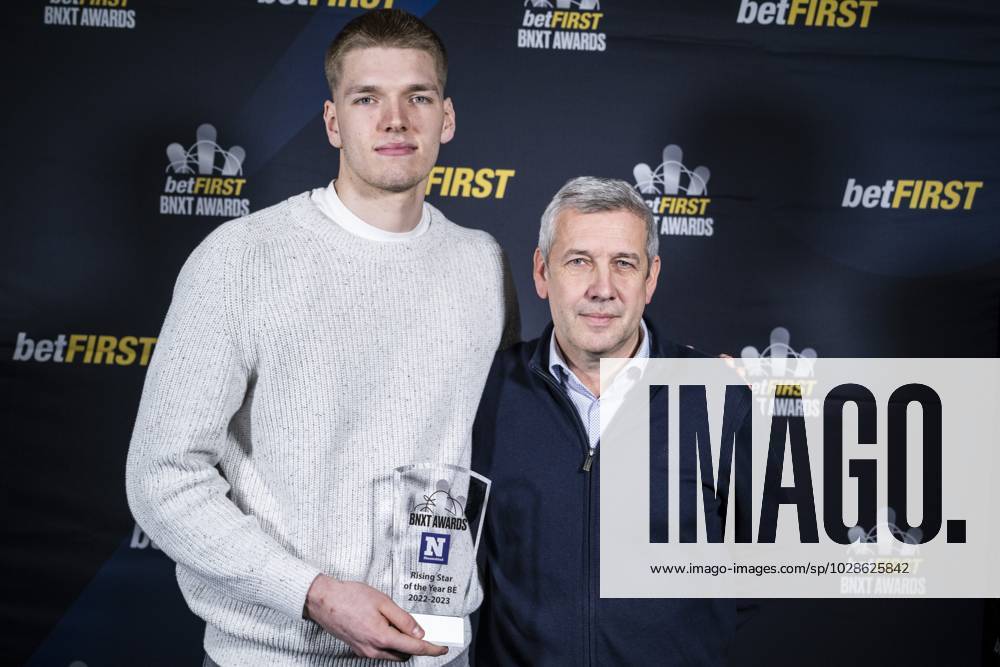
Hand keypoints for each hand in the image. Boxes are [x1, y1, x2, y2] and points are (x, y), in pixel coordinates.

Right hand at [305, 575, 448, 661]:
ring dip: (402, 645)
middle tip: (422, 630)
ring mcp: (364, 650)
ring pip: (392, 655)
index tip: (442, 648)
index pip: (414, 647)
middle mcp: (373, 649)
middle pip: (404, 654)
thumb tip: (419, 633)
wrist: (323, 600)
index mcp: (382, 637)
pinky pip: (380, 651)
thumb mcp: (383, 602)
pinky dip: (390, 644)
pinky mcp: (357, 648)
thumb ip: (403, 619)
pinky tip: (387, 627)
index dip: (432, 648)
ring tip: (401, 625)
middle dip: (416, 645)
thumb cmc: (350, 597)